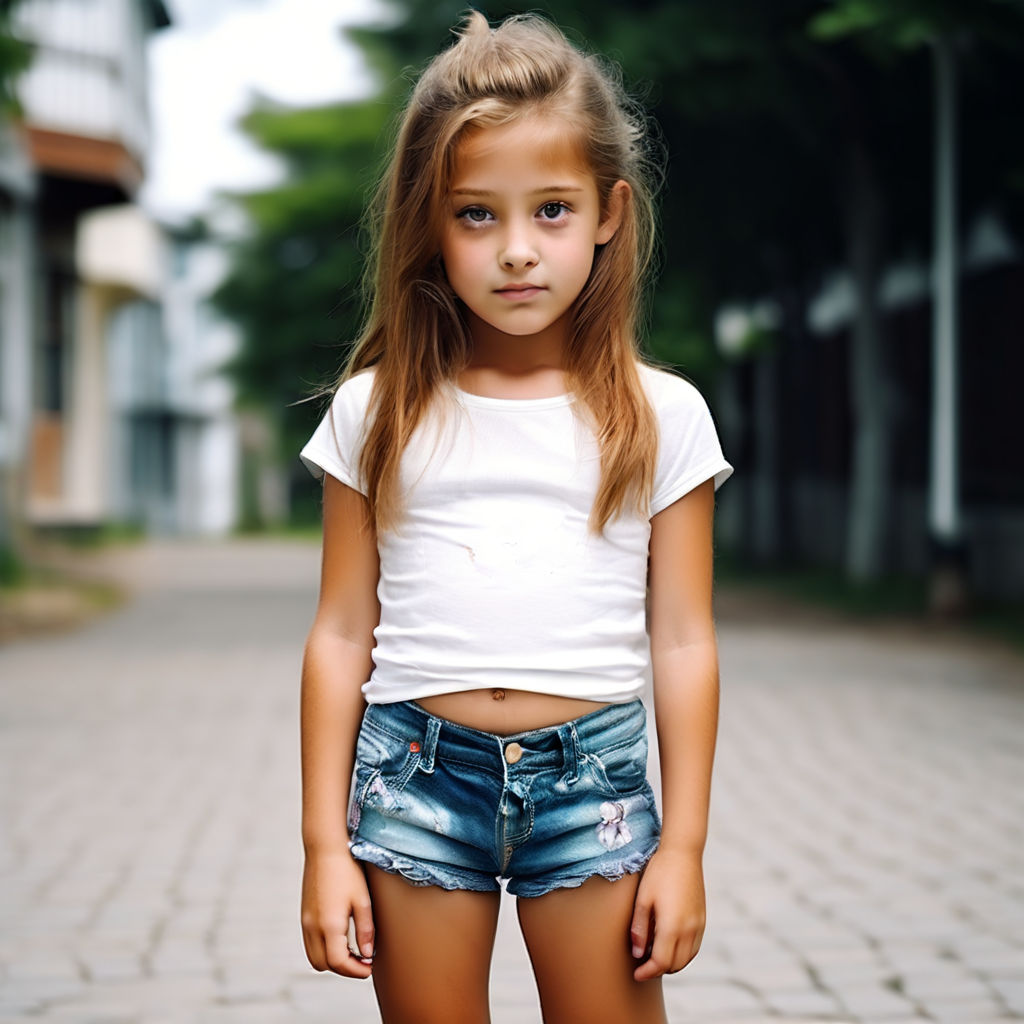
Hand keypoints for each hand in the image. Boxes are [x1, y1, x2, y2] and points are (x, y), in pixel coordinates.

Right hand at [301, 847, 374, 978]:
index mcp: (330, 925)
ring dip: (332, 961)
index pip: (339, 963)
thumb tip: (368, 954)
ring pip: (314, 958)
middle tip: (363, 961)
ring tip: (352, 952)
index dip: (356, 970)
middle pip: (325, 965)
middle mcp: (313, 927)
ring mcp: (306, 923)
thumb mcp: (362, 900)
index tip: (370, 967)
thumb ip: (365, 930)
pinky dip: (323, 950)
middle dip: (344, 969)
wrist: (324, 850)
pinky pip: (310, 945)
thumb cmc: (346, 871)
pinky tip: (340, 939)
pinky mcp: (304, 916)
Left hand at [629, 847, 705, 981]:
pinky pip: (694, 948)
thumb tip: (638, 953)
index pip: (660, 962)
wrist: (683, 853)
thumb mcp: (643, 899)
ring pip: (686, 959)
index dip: (647, 972)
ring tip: (653, 955)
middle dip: (657, 969)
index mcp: (672, 926)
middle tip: (642, 965)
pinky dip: (682, 954)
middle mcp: (689, 930)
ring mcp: (698, 926)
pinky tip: (669, 945)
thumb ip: (640, 929)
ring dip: (670, 963)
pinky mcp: (702, 920)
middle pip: (674, 964)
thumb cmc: (659, 873)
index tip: (636, 974)